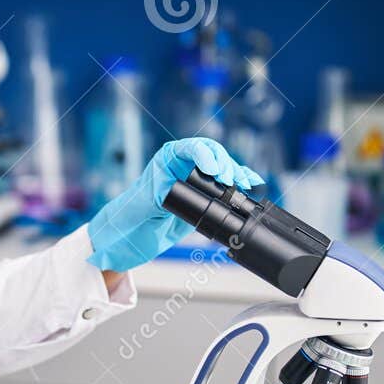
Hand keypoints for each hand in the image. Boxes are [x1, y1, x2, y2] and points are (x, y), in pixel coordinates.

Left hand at [86, 138, 262, 272]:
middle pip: (213, 155)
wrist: (132, 236)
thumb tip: (179, 188)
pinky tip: (251, 181)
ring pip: (223, 168)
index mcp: (168, 158)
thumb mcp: (147, 200)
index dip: (206, 155)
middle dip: (225, 164)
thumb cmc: (132, 214)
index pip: (192, 147)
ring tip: (244, 183)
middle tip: (228, 180)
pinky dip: (240, 181)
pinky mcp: (205, 196)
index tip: (213, 171)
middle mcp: (185, 165)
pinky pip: (226, 184)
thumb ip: (163, 192)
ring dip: (236, 173)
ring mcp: (196, 180)